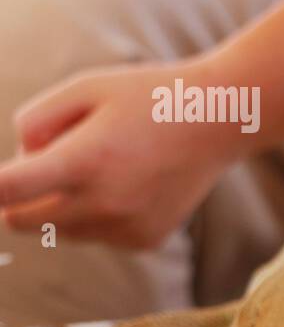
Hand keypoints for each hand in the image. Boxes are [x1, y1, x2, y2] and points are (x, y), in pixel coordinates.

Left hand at [1, 60, 243, 248]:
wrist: (219, 120)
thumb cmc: (148, 96)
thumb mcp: (85, 87)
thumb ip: (35, 121)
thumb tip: (19, 162)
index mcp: (84, 161)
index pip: (6, 191)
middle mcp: (104, 203)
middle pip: (20, 221)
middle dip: (18, 197)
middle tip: (47, 162)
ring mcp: (126, 227)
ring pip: (59, 230)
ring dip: (62, 204)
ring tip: (104, 166)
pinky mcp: (144, 239)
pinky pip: (97, 235)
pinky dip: (99, 214)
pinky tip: (131, 183)